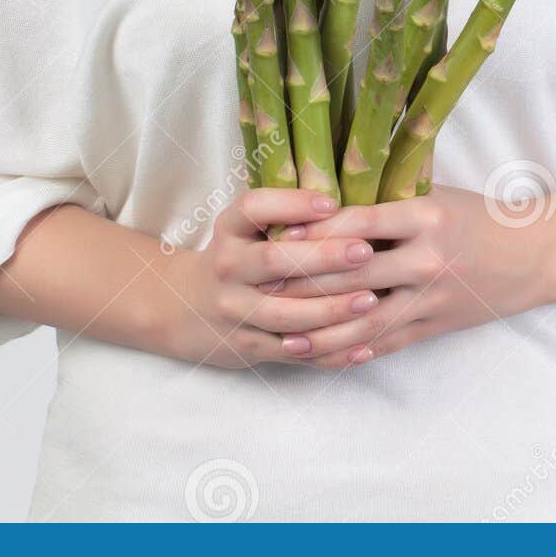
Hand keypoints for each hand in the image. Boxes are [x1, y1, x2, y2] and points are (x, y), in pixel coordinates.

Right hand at [168, 188, 381, 368]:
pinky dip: (328, 352)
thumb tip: (348, 207)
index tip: (332, 203)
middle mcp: (227, 266)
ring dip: (330, 309)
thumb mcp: (245, 230)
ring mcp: (234, 309)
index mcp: (230, 230)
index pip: (254, 208)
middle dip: (323, 257)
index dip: (292, 204)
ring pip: (285, 313)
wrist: (185, 309)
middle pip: (275, 261)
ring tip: (370, 300)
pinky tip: (360, 347)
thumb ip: (284, 220)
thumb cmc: (237, 259)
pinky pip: (291, 352)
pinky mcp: (246, 346)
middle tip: (365, 251)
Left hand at [261, 183, 554, 368]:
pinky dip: (352, 352)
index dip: (314, 231)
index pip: (357, 223)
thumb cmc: (475, 216)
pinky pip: (386, 344)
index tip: (275, 232)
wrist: (531, 255)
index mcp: (424, 217)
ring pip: (365, 320)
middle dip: (304, 285)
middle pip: (352, 277)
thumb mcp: (434, 194)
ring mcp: (430, 298)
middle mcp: (426, 259)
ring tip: (284, 336)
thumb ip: (386, 199)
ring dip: (321, 332)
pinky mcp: (434, 326)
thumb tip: (323, 198)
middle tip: (261, 287)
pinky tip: (324, 356)